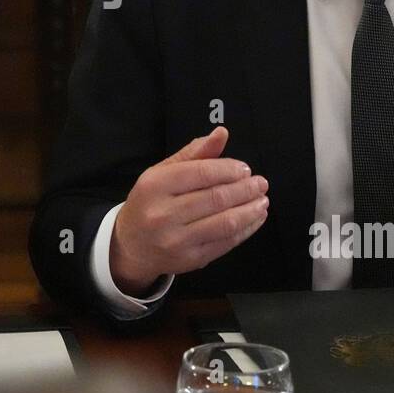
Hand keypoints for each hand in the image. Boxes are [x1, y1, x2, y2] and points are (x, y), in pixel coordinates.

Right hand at [110, 126, 268, 296]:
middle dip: (245, 189)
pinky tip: (254, 218)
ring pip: (225, 222)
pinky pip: (226, 243)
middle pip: (216, 198)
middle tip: (260, 183)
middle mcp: (163, 214)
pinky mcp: (190, 259)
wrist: (131, 245)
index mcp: (155, 185)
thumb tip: (221, 133)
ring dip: (250, 210)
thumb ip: (194, 153)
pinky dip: (246, 230)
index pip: (202, 173)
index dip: (229, 169)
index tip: (245, 169)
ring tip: (262, 200)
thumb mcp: (163, 172)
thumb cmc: (150, 202)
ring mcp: (177, 240)